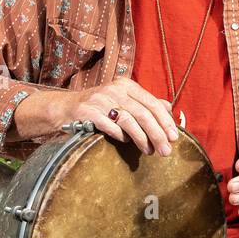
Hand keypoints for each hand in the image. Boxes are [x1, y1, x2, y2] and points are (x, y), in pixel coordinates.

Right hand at [13, 77, 178, 155]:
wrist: (64, 108)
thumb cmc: (98, 108)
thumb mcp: (121, 100)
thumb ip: (144, 103)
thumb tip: (168, 109)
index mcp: (126, 85)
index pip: (153, 103)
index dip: (165, 122)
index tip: (175, 138)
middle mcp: (114, 89)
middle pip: (144, 113)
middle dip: (158, 134)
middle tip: (166, 151)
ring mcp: (100, 100)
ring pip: (130, 121)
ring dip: (143, 139)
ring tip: (149, 152)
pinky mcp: (87, 112)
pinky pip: (111, 127)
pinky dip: (122, 137)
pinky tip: (126, 144)